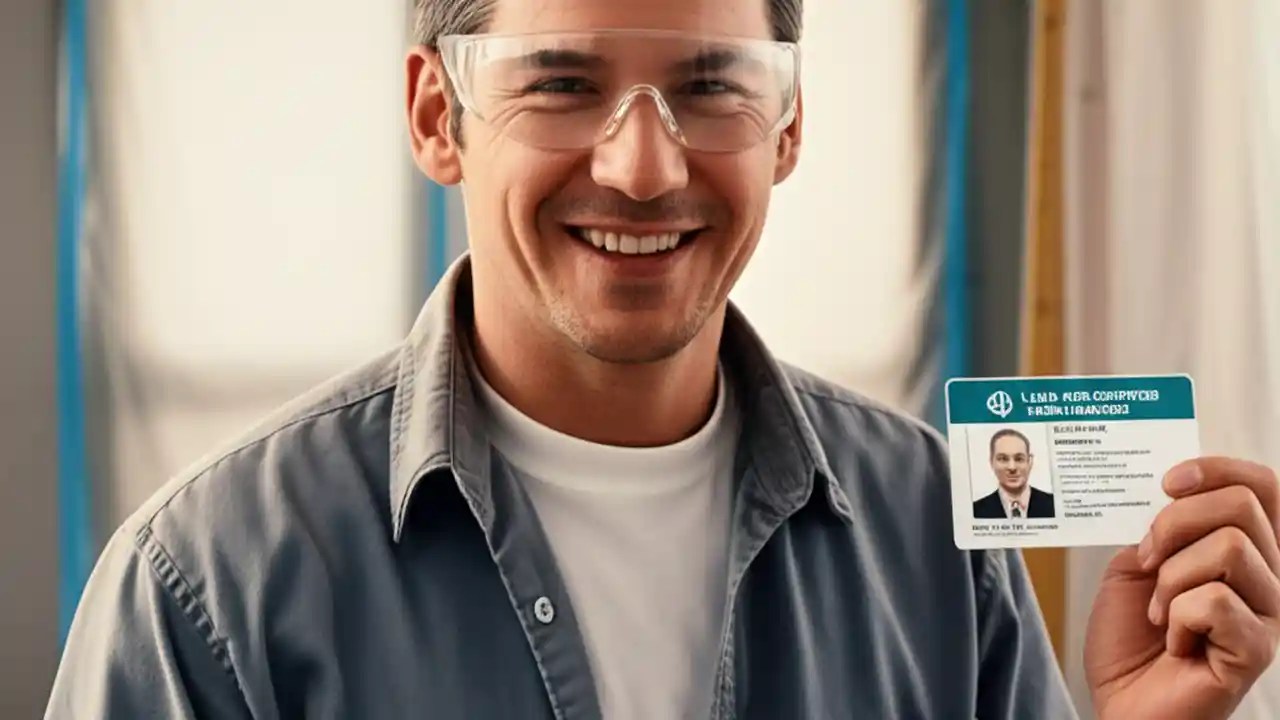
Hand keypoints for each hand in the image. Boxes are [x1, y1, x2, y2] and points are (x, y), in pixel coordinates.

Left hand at [1085, 458, 1279, 719]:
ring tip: (1161, 613)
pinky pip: (1216, 600)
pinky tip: (1175, 642)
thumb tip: (1176, 493)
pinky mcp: (1258, 648)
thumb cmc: (1131, 641)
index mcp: (1245, 552)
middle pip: (1242, 505)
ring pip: (1230, 548)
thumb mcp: (1135, 565)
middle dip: (1175, 523)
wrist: (1121, 703)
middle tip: (1148, 561)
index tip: (1169, 482)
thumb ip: (1160, 528)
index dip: (1220, 469)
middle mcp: (1269, 578)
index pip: (1264, 487)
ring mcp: (1269, 613)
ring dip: (1173, 577)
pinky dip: (1178, 615)